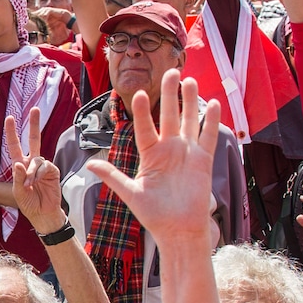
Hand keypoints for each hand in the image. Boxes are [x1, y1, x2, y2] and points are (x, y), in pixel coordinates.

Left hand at [3, 108, 65, 232]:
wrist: (43, 214)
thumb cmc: (29, 203)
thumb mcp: (18, 192)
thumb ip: (18, 178)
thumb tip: (19, 164)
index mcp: (20, 166)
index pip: (15, 146)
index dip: (12, 132)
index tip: (10, 118)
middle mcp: (32, 163)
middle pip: (33, 139)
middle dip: (34, 124)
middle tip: (35, 109)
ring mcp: (43, 166)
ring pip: (36, 159)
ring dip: (31, 172)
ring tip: (29, 185)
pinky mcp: (53, 171)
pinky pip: (44, 166)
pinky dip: (38, 174)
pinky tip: (36, 182)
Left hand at [92, 79, 220, 241]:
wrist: (178, 230)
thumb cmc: (153, 215)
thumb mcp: (131, 194)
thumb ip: (113, 177)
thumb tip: (91, 164)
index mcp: (150, 154)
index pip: (145, 127)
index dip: (144, 112)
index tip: (140, 94)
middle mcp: (169, 149)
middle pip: (170, 116)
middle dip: (170, 94)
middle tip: (171, 71)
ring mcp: (187, 153)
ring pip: (189, 120)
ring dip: (189, 101)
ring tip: (189, 80)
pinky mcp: (203, 160)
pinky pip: (207, 136)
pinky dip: (210, 120)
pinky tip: (212, 103)